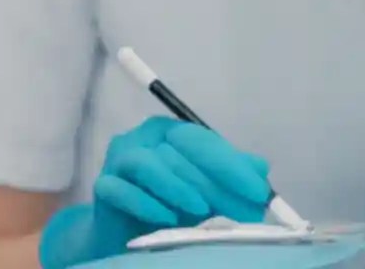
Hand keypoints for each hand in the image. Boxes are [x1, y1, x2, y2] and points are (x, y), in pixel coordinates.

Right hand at [39, 116, 271, 267]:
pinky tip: (166, 217)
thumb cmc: (170, 205)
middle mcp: (143, 138)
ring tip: (200, 209)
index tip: (258, 191)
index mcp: (170, 131)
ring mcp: (118, 159)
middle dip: (212, 182)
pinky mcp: (102, 185)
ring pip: (149, 164)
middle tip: (240, 210)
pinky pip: (121, 189)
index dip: (232, 165)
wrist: (126, 234)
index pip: (202, 140)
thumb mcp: (208, 190)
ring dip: (178, 187)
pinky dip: (145, 202)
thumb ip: (232, 176)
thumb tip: (262, 169)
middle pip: (178, 152)